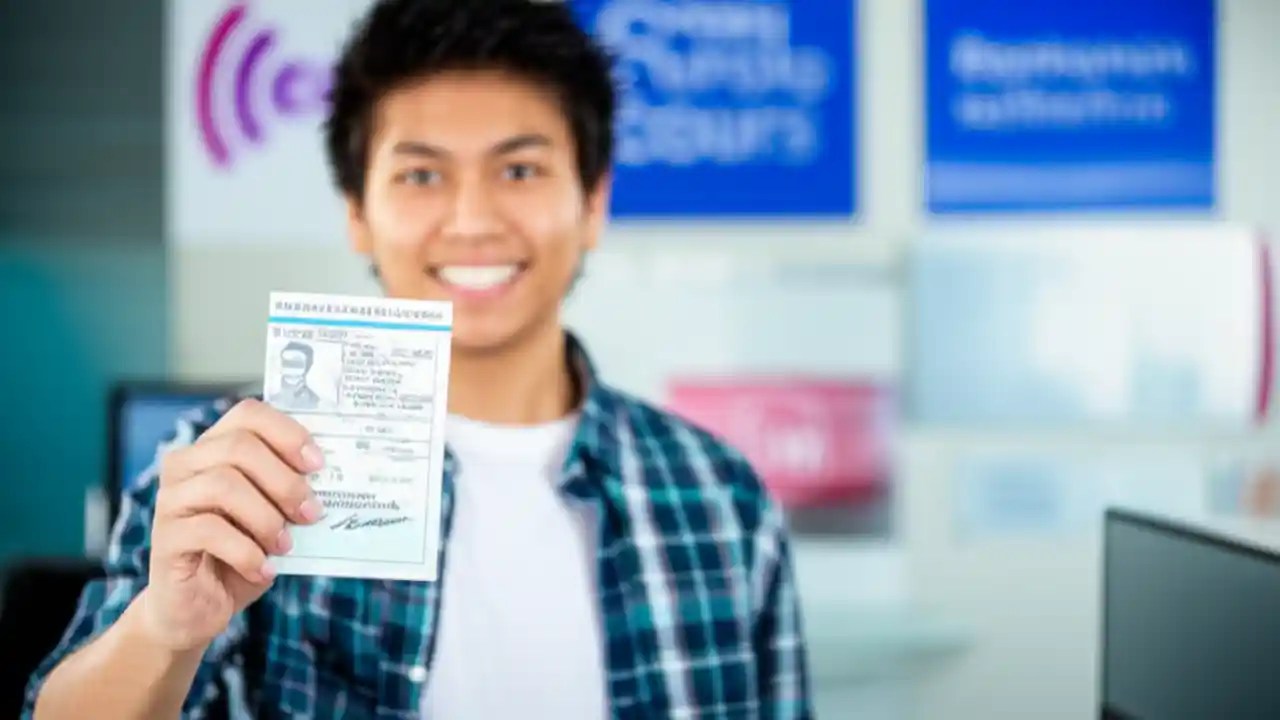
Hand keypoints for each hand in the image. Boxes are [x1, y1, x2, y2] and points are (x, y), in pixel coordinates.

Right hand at [139, 399, 323, 651]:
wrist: (198, 608)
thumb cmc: (243, 553)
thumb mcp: (273, 516)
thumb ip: (290, 491)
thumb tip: (331, 477)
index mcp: (214, 448)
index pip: (249, 414)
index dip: (287, 432)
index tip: (318, 464)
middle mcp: (185, 465)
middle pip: (239, 447)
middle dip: (284, 481)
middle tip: (310, 514)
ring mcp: (170, 499)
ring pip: (223, 485)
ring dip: (266, 518)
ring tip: (285, 546)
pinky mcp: (164, 537)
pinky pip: (209, 531)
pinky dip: (247, 552)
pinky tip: (263, 570)